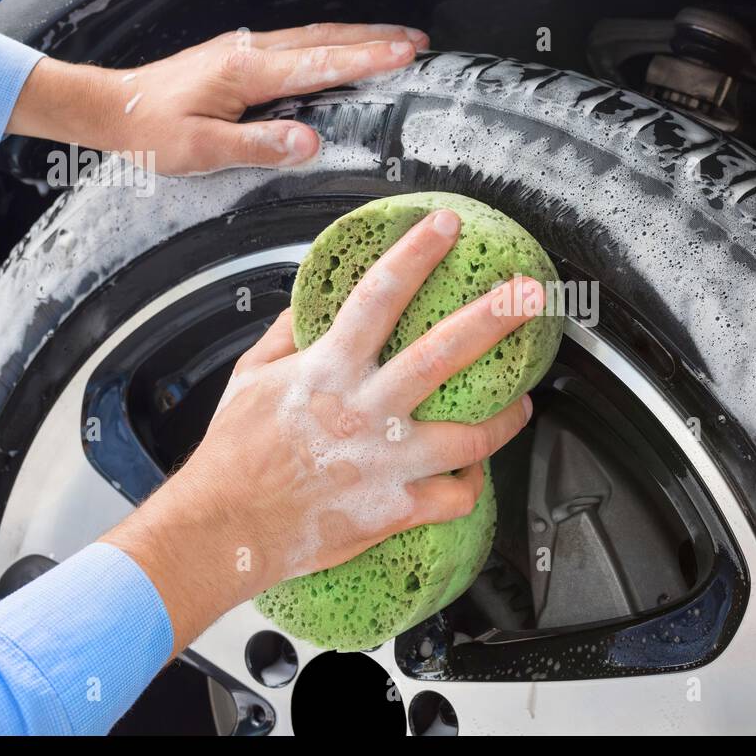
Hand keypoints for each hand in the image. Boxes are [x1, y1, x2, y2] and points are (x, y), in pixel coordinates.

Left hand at [6, 22, 428, 174]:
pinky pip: (296, 45)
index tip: (404, 53)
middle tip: (416, 41)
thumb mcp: (201, 151)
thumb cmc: (149, 131)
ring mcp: (244, 51)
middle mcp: (250, 52)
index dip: (366, 59)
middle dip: (374, 38)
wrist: (109, 107)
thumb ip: (258, 145)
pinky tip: (341, 49)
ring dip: (356, 37)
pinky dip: (330, 44)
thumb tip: (309, 142)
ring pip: (312, 37)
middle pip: (324, 39)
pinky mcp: (238, 58)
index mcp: (246, 72)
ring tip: (393, 40)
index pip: (320, 63)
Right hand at [100, 209, 542, 653]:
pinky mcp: (395, 509)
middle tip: (530, 295)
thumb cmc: (233, 456)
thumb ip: (287, 336)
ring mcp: (386, 463)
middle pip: (441, 355)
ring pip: (470, 436)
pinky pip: (455, 495)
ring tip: (526, 403)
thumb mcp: (251, 378)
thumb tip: (312, 305)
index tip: (446, 225)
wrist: (224, 529)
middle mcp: (364, 411)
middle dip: (492, 319)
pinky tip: (473, 471)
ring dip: (507, 417)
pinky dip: (471, 482)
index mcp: (329, 371)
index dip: (415, 254)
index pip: (378, 295)